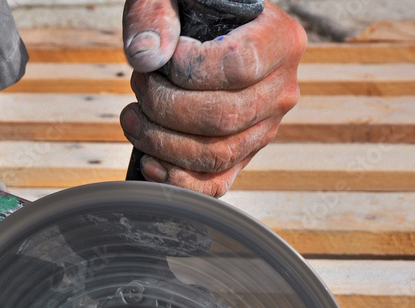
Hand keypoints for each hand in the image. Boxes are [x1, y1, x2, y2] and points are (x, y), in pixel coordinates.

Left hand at [120, 0, 305, 196]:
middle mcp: (282, 89)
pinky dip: (176, 180)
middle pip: (222, 118)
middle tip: (139, 86)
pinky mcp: (241, 156)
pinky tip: (148, 160)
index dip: (187, 68)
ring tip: (132, 117)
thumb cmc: (187, 11)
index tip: (165, 58)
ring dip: (160, 142)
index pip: (236, 67)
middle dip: (164, 106)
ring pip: (215, 155)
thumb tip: (148, 58)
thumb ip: (154, 14)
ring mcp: (264, 128)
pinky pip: (215, 184)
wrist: (198, 33)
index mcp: (281, 40)